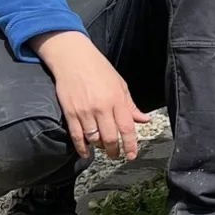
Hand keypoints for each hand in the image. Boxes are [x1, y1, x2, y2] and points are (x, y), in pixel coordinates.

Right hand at [35, 30, 150, 160]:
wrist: (73, 59)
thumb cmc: (99, 69)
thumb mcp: (120, 84)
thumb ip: (130, 105)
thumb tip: (143, 120)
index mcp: (117, 100)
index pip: (127, 128)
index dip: (131, 145)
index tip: (131, 155)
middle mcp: (102, 108)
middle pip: (110, 137)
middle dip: (114, 150)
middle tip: (116, 155)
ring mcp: (85, 112)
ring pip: (94, 139)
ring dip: (99, 147)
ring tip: (103, 148)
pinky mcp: (70, 113)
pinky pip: (77, 136)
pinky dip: (82, 147)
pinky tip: (86, 152)